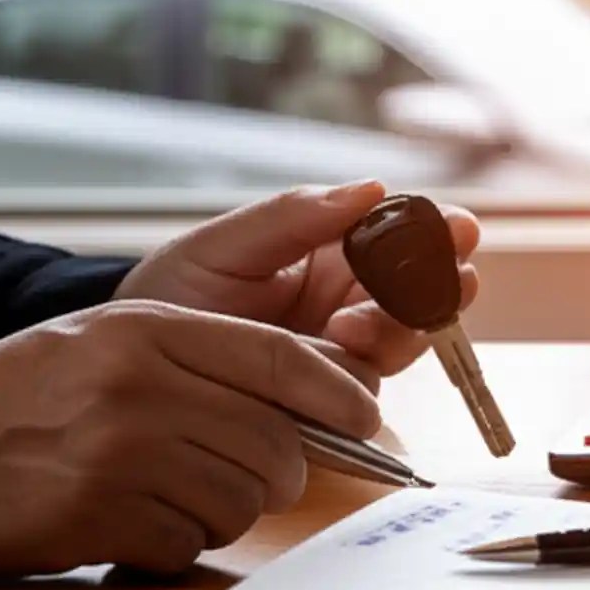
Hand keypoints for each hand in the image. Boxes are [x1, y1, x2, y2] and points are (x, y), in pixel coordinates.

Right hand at [0, 299, 378, 578]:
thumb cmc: (25, 396)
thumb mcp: (112, 342)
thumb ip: (209, 355)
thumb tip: (320, 385)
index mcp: (150, 328)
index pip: (280, 358)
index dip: (338, 391)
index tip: (366, 416)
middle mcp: (143, 383)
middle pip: (277, 441)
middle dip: (281, 470)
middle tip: (242, 473)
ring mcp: (123, 451)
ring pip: (245, 499)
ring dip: (225, 510)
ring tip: (171, 493)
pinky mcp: (102, 515)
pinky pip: (191, 545)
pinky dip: (175, 544)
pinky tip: (132, 521)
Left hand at [113, 180, 480, 375]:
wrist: (130, 373)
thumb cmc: (170, 296)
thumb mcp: (221, 247)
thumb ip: (292, 217)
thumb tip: (374, 187)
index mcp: (331, 250)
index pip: (403, 236)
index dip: (438, 232)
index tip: (459, 230)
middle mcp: (350, 301)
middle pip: (423, 292)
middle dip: (436, 287)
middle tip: (445, 284)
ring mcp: (345, 354)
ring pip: (408, 341)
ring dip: (394, 331)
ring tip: (347, 329)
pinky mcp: (332, 402)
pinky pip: (370, 389)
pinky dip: (361, 375)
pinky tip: (333, 359)